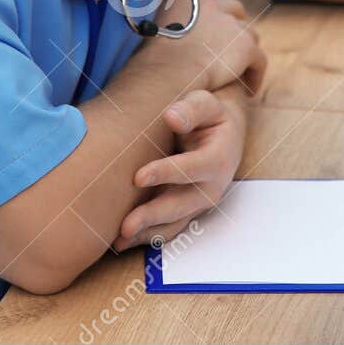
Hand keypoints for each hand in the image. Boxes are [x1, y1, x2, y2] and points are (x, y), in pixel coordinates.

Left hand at [113, 86, 248, 250]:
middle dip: (153, 215)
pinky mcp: (187, 212)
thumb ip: (191, 109)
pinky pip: (168, 230)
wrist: (224, 135)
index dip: (166, 173)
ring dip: (147, 233)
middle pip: (181, 205)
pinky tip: (123, 240)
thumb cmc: (210, 116)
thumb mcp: (207, 104)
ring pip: (174, 224)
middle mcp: (212, 187)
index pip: (192, 168)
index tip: (138, 177)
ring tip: (119, 239)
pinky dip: (147, 237)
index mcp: (219, 159)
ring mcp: (199, 203)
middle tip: (125, 225)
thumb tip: (172, 117)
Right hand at [155, 0, 265, 95]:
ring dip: (245, 50)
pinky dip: (255, 74)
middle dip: (236, 22)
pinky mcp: (246, 47)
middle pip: (235, 9)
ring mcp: (232, 25)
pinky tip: (249, 90)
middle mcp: (213, 6)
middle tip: (232, 43)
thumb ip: (167, 23)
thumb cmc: (156, 60)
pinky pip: (258, 61)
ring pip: (249, 35)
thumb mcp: (153, 31)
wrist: (170, 72)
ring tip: (240, 69)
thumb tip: (175, 33)